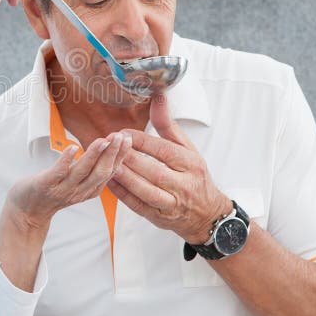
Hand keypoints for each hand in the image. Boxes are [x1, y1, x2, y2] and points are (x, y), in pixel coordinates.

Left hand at [4, 132, 130, 230]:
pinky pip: (58, 173)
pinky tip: (73, 148)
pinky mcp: (45, 185)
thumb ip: (90, 171)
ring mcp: (62, 189)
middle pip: (100, 173)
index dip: (119, 157)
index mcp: (88, 190)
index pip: (109, 173)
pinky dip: (66, 160)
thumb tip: (107, 149)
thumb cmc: (51, 191)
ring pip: (82, 172)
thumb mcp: (76, 183)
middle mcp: (78, 191)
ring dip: (93, 155)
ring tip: (103, 140)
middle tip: (121, 137)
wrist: (26, 212)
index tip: (128, 140)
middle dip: (112, 154)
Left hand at [107, 94, 231, 243]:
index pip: (163, 150)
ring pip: (146, 191)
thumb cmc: (193, 176)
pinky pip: (138, 206)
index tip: (122, 133)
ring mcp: (172, 204)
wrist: (207, 214)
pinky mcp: (159, 217)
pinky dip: (122, 195)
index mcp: (191, 164)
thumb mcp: (187, 148)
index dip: (141, 141)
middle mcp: (183, 185)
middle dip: (130, 158)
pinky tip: (109, 182)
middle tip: (109, 145)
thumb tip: (158, 97)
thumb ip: (168, 125)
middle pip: (154, 171)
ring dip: (125, 177)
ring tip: (108, 163)